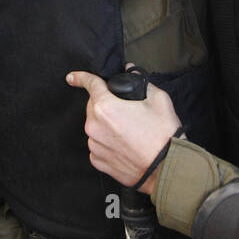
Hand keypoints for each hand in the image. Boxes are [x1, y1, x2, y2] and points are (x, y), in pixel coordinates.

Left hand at [66, 68, 180, 194]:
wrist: (166, 167)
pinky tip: (124, 144)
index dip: (80, 77)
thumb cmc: (162, 135)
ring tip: (128, 131)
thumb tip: (131, 71)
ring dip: (106, 124)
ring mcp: (94, 145)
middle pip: (93, 106)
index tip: (72, 77)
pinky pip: (97, 144)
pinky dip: (107, 142)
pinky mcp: (98, 161)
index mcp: (105, 107)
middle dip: (105, 104)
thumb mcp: (158, 100)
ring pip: (95, 126)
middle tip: (126, 111)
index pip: (90, 84)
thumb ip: (141, 82)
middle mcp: (94, 126)